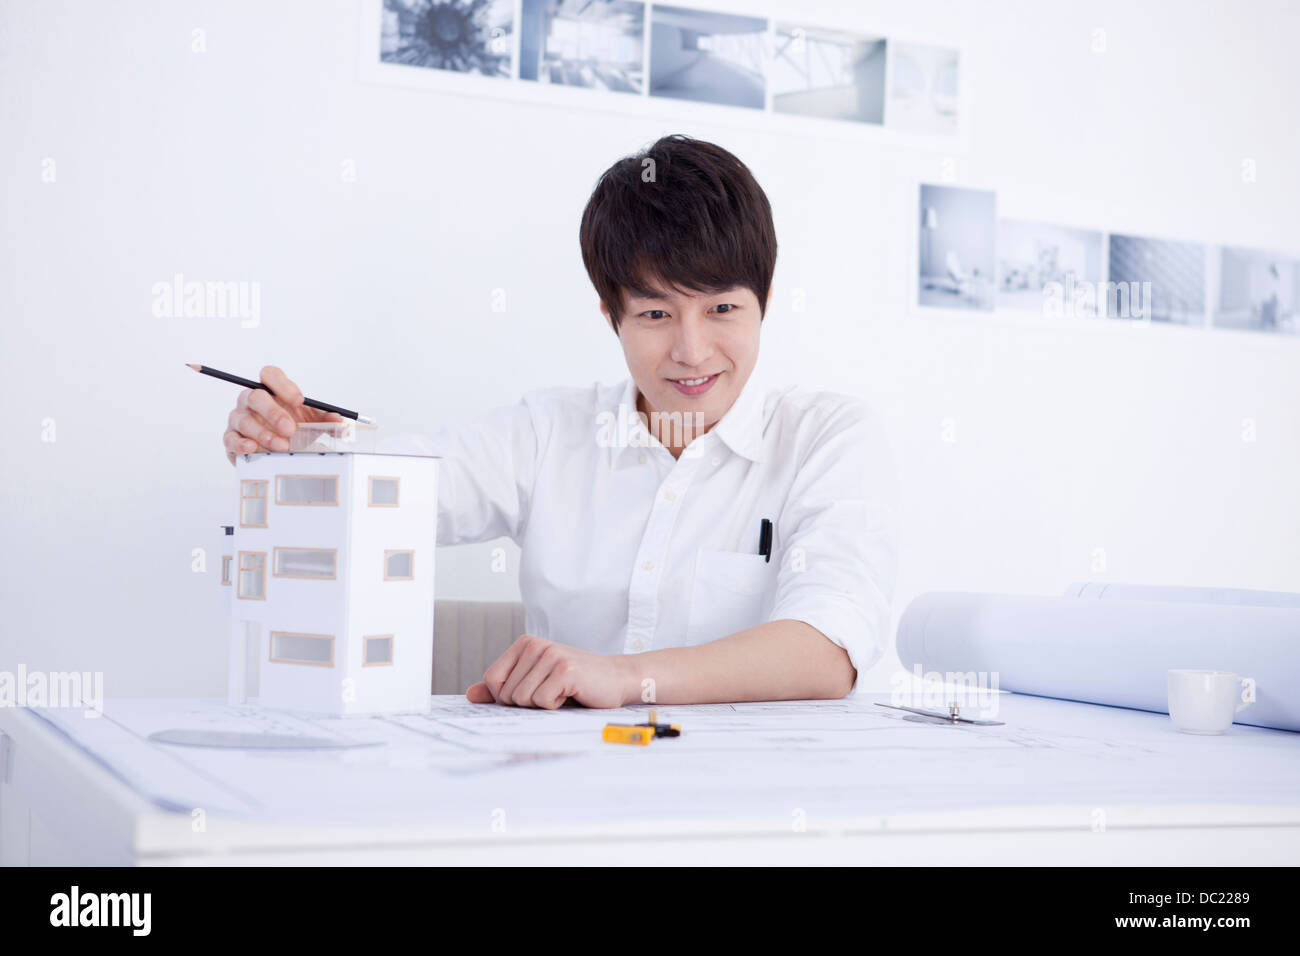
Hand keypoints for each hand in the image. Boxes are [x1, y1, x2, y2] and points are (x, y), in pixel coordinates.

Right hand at [223, 365, 343, 464]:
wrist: (278, 450)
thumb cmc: (293, 428)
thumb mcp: (312, 421)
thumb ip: (327, 420)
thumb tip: (339, 423)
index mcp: (270, 390)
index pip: (270, 375)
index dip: (283, 385)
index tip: (299, 400)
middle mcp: (251, 400)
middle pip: (255, 396)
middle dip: (273, 413)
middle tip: (290, 429)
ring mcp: (239, 418)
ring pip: (244, 420)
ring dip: (263, 434)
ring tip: (282, 446)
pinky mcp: (231, 438)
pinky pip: (230, 438)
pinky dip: (240, 444)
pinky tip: (253, 448)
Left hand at [466, 635, 632, 708]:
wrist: (616, 679)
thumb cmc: (574, 683)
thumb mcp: (534, 682)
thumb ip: (502, 688)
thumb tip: (471, 695)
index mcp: (524, 644)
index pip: (492, 680)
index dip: (507, 697)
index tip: (532, 693)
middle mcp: (536, 645)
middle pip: (506, 693)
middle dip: (527, 703)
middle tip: (552, 692)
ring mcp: (551, 655)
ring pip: (523, 699)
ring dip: (543, 705)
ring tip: (562, 692)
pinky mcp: (565, 670)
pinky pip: (543, 702)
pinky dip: (557, 706)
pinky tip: (572, 693)